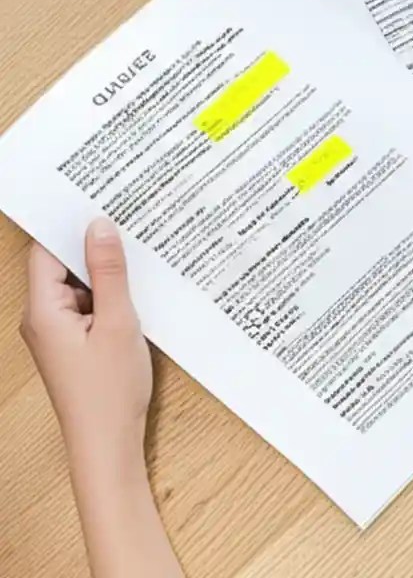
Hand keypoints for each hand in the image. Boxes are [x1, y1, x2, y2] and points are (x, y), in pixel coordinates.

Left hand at [20, 218, 150, 457]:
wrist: (106, 441)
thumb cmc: (109, 389)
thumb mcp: (118, 323)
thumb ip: (109, 273)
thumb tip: (99, 228)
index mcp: (43, 310)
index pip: (45, 253)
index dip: (70, 227)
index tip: (99, 205)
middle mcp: (41, 319)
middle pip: (60, 267)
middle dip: (93, 249)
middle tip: (127, 226)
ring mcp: (56, 333)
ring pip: (78, 288)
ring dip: (105, 276)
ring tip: (138, 262)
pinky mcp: (72, 344)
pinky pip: (87, 308)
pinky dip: (108, 299)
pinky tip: (135, 296)